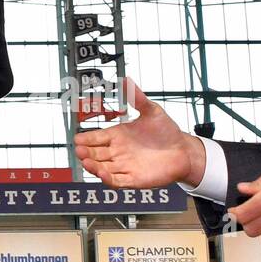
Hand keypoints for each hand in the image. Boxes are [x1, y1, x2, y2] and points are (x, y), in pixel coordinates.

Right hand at [73, 78, 204, 188]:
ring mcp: (124, 166)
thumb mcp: (152, 111)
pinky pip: (116, 181)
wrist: (183, 150)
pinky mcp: (133, 179)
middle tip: (79, 150)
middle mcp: (118, 151)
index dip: (86, 138)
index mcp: (118, 135)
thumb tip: (127, 80)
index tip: (77, 138)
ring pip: (102, 168)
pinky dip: (107, 178)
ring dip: (93, 166)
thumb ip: (138, 97)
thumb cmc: (167, 131)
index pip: (96, 137)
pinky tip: (101, 173)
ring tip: (85, 162)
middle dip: (85, 153)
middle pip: (95, 154)